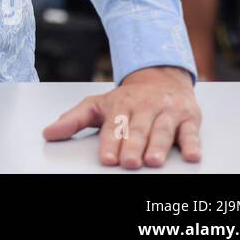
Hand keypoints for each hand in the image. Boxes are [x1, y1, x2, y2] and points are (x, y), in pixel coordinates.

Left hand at [44, 65, 199, 167]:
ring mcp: (167, 112)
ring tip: (153, 161)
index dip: (110, 143)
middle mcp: (144, 107)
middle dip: (133, 146)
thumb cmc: (128, 99)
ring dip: (159, 146)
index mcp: (120, 105)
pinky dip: (192, 144)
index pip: (114, 127)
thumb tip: (48, 134)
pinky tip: (191, 156)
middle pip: (138, 130)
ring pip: (163, 131)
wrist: (162, 77)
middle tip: (129, 163)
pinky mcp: (189, 118)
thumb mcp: (98, 105)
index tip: (107, 159)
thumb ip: (73, 120)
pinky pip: (191, 132)